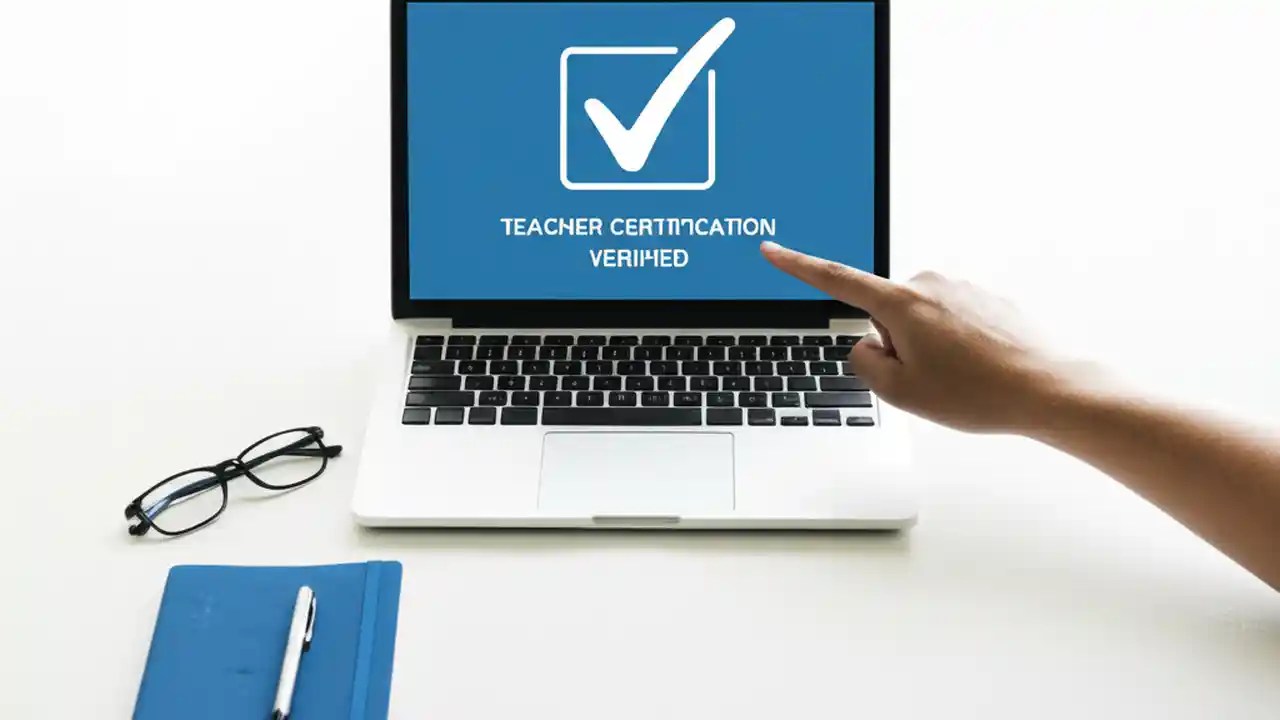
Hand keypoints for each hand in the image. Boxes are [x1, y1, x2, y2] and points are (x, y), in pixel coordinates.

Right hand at [761, 242, 1100, 432]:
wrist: (1048, 389)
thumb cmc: (978, 394)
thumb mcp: (900, 393)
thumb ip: (864, 363)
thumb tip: (868, 344)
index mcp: (901, 303)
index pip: (835, 280)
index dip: (797, 267)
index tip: (771, 251)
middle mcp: (930, 284)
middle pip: (885, 315)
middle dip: (897, 346)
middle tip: (930, 380)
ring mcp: (962, 288)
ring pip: (920, 321)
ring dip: (929, 349)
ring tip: (961, 379)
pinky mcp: (987, 299)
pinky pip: (952, 323)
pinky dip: (957, 347)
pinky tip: (980, 370)